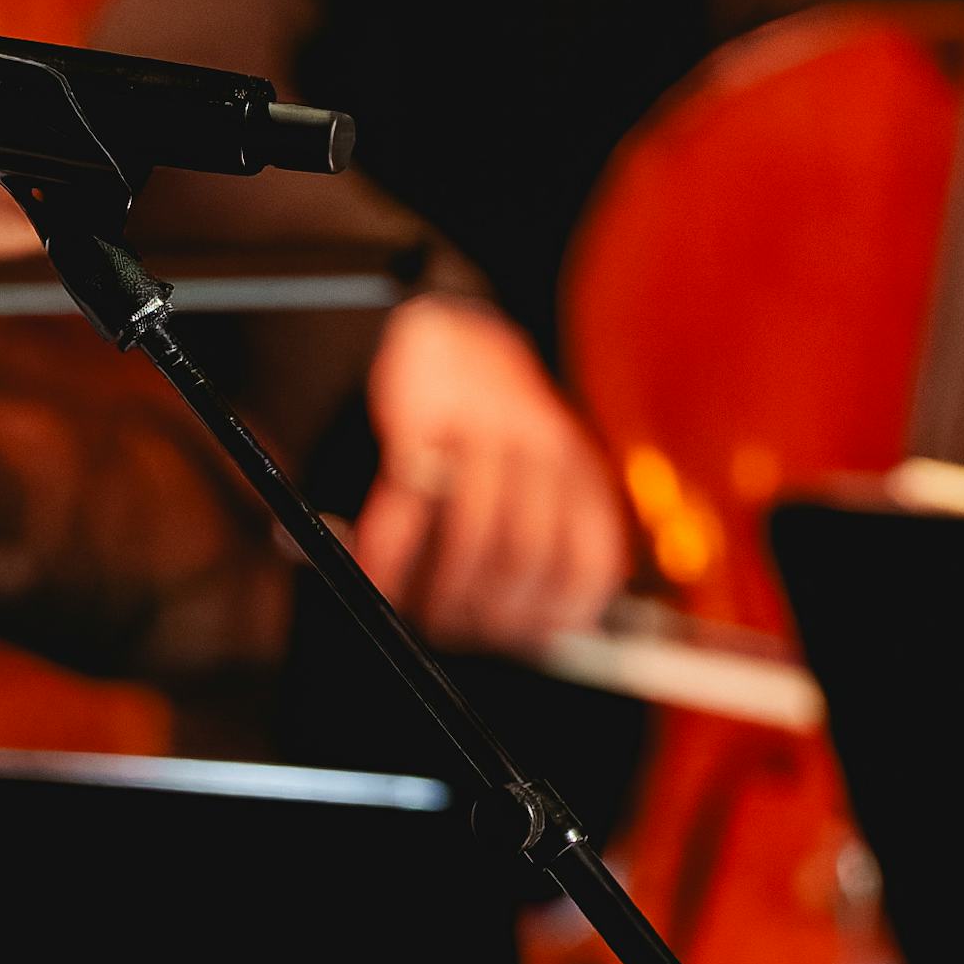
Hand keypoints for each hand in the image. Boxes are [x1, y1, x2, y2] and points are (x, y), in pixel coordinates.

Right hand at [361, 287, 631, 647]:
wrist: (442, 325)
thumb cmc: (485, 425)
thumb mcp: (537, 474)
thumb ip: (546, 540)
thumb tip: (553, 636)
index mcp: (578, 470)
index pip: (588, 562)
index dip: (555, 615)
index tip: (523, 638)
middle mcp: (540, 449)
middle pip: (527, 559)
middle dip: (487, 614)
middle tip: (455, 631)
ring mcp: (482, 432)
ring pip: (473, 539)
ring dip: (439, 592)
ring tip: (416, 611)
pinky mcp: (423, 421)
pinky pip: (406, 507)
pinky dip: (387, 556)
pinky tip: (374, 577)